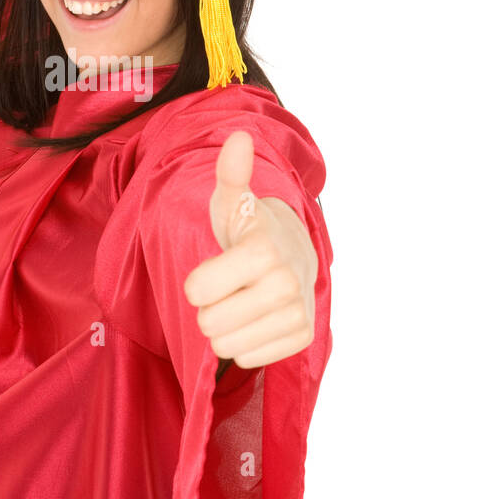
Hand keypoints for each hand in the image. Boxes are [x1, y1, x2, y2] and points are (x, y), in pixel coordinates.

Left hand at [182, 130, 317, 370]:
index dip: (197, 283)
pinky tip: (255, 318)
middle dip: (210, 309)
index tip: (214, 267)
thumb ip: (230, 174)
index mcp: (263, 252)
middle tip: (228, 288)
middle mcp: (286, 284)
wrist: (293, 252)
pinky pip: (249, 359)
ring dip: (225, 328)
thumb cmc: (248, 229)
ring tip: (240, 302)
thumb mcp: (232, 201)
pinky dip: (245, 344)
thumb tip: (238, 139)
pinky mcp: (302, 338)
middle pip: (210, 323)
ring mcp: (297, 313)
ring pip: (228, 346)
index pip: (197, 292)